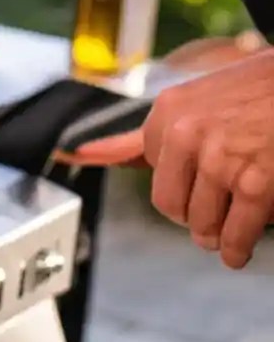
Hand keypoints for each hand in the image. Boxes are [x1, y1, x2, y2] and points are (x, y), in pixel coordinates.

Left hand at [73, 49, 273, 268]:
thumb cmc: (260, 89)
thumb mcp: (196, 100)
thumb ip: (140, 134)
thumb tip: (85, 153)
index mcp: (167, 112)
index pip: (153, 169)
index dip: (180, 180)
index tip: (197, 181)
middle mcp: (186, 134)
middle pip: (168, 204)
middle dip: (189, 217)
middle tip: (207, 219)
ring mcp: (220, 160)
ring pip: (202, 224)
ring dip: (216, 235)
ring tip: (225, 233)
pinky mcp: (255, 184)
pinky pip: (236, 234)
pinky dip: (237, 250)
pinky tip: (238, 252)